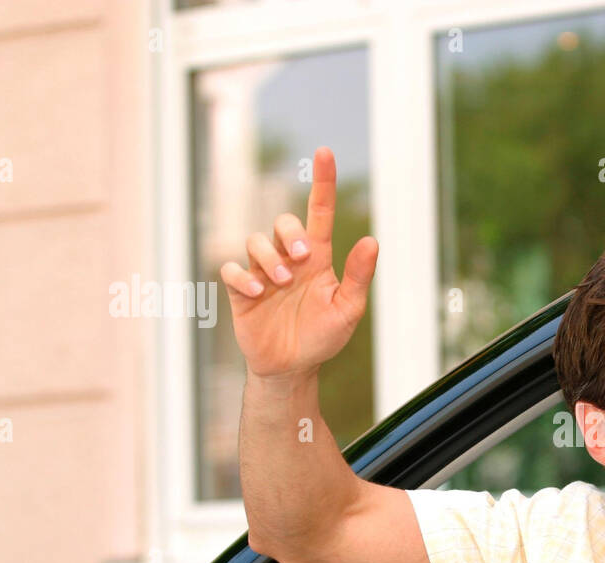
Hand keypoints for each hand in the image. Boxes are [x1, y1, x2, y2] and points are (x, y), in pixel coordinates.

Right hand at [219, 146, 378, 379]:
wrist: (292, 368)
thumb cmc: (323, 337)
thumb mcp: (348, 310)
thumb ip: (358, 277)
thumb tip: (372, 241)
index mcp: (318, 259)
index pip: (321, 213)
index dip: (323, 183)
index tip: (325, 152)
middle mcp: (289, 260)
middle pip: (283, 222)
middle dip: (290, 233)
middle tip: (302, 258)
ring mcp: (263, 273)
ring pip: (256, 241)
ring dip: (269, 258)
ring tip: (280, 284)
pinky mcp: (242, 291)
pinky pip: (232, 268)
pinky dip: (243, 276)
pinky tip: (259, 292)